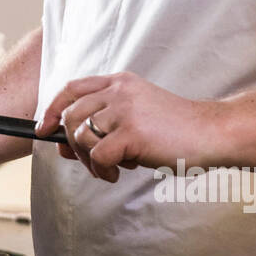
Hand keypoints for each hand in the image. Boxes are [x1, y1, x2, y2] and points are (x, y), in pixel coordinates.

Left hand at [35, 71, 223, 182]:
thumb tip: (64, 144)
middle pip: (71, 115)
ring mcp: (125, 110)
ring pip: (82, 136)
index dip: (52, 108)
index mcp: (119, 82)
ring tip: (109, 169)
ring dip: (88, 160)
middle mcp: (119, 91)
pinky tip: (117, 174)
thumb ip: (104, 121)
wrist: (212, 132)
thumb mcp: (137, 114)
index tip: (43, 127)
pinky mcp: (133, 133)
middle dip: (71, 143)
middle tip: (88, 161)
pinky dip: (102, 170)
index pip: (71, 88)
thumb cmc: (176, 128)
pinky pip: (98, 156)